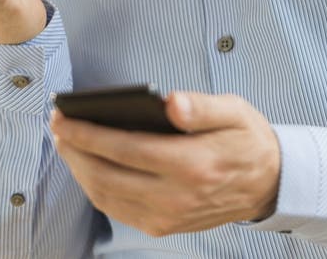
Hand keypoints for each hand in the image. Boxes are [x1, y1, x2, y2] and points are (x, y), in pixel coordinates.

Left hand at [51, 91, 280, 236]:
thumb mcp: (234, 111)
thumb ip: (200, 106)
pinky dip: (96, 189)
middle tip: (57, 126)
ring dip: (80, 170)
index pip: (126, 149)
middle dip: (75, 150)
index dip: (89, 134)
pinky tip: (88, 167)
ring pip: (108, 197)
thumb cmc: (247, 139)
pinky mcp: (165, 226)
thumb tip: (170, 102)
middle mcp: (176, 196)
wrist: (269, 183)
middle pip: (109, 175)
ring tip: (66, 143)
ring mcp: (169, 216)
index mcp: (192, 164)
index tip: (63, 117)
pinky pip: (119, 210)